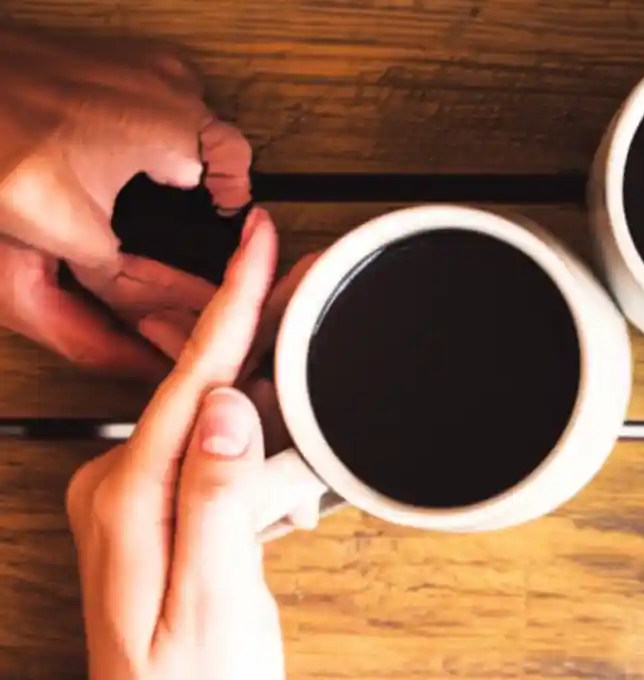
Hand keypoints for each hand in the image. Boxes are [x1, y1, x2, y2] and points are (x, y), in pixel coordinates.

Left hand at [0, 25, 252, 377]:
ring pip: (183, 112)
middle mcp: (168, 84)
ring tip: (146, 181)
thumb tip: (142, 301)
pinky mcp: (104, 55)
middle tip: (188, 209)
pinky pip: (146, 93)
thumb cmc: (3, 137)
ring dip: (174, 146)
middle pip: (214, 137)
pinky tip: (104, 149)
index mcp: (177, 125)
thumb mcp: (67, 228)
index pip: (239, 164)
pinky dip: (140, 123)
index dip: (230, 201)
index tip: (221, 219)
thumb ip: (119, 270)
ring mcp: (136, 62)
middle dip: (204, 176)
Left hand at [65, 209, 284, 679]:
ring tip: (315, 366)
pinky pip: (223, 451)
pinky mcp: (172, 515)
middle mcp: (126, 490)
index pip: (189, 379)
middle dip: (260, 329)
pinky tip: (290, 439)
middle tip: (309, 280)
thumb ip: (213, 501)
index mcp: (129, 500)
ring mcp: (146, 502)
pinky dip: (265, 438)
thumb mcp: (210, 598)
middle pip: (203, 382)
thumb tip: (227, 408)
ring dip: (271, 388)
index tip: (259, 247)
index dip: (231, 304)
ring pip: (219, 415)